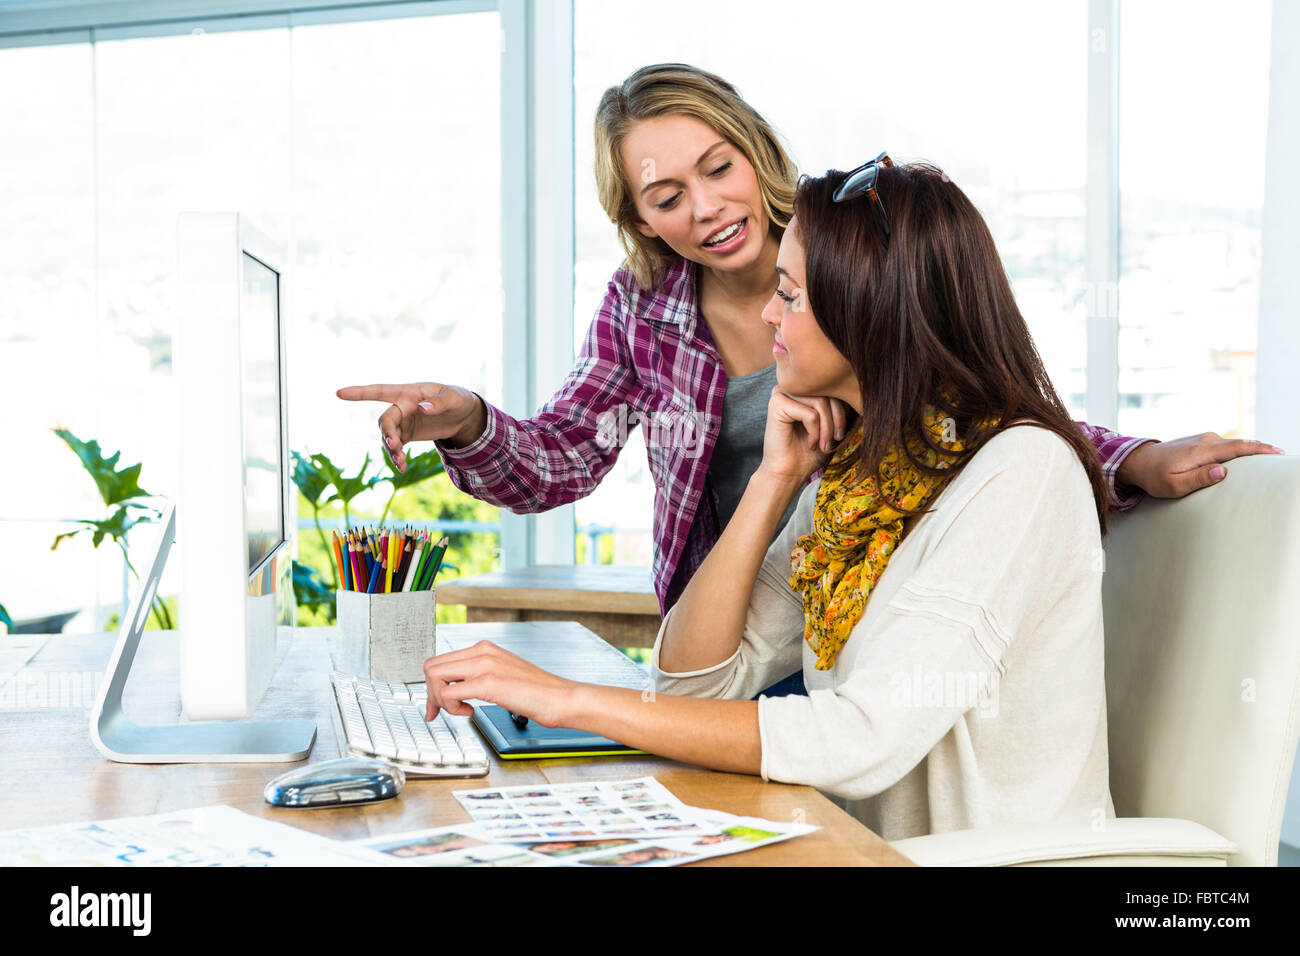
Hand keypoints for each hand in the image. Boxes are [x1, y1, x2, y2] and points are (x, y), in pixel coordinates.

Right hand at [335, 382, 484, 471]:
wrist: (464, 415)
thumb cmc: (458, 399)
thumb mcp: (454, 398)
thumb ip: (438, 402)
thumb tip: (422, 408)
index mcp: (409, 393)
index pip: (380, 391)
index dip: (360, 392)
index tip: (339, 393)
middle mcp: (402, 406)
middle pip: (386, 420)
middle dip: (388, 434)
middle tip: (395, 447)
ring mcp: (403, 422)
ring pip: (388, 436)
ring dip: (391, 449)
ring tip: (401, 462)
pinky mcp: (407, 435)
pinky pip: (396, 447)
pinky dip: (397, 457)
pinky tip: (402, 467)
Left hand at [423, 640, 577, 727]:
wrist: (562, 698)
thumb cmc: (537, 693)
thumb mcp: (502, 677)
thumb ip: (479, 678)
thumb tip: (456, 691)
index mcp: (484, 648)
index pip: (441, 660)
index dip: (433, 686)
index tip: (437, 706)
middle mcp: (482, 651)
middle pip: (430, 666)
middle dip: (430, 693)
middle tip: (440, 712)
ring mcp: (484, 664)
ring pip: (434, 676)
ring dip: (439, 699)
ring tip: (461, 710)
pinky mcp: (488, 682)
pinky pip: (449, 693)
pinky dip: (451, 707)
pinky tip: (470, 712)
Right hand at [754, 387, 837, 485]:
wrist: (789, 473)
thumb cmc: (809, 451)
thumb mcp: (831, 424)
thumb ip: (839, 406)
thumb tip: (859, 392)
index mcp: (802, 387)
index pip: (833, 388)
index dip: (842, 412)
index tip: (840, 435)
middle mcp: (791, 386)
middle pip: (827, 393)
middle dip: (835, 420)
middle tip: (833, 441)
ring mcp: (782, 393)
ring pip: (820, 402)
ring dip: (826, 429)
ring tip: (822, 445)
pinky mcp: (777, 405)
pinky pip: (810, 414)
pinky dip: (815, 432)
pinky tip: (809, 443)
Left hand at [1116, 433, 1284, 498]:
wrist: (1138, 461)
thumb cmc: (1155, 477)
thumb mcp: (1173, 485)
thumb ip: (1198, 479)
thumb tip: (1222, 471)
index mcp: (1202, 451)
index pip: (1238, 448)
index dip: (1260, 450)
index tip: (1279, 452)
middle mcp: (1206, 441)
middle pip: (1241, 443)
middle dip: (1262, 449)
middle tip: (1282, 457)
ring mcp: (1204, 439)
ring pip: (1234, 444)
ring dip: (1252, 450)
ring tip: (1272, 458)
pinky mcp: (1202, 442)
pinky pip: (1226, 445)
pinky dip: (1240, 450)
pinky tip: (1250, 458)